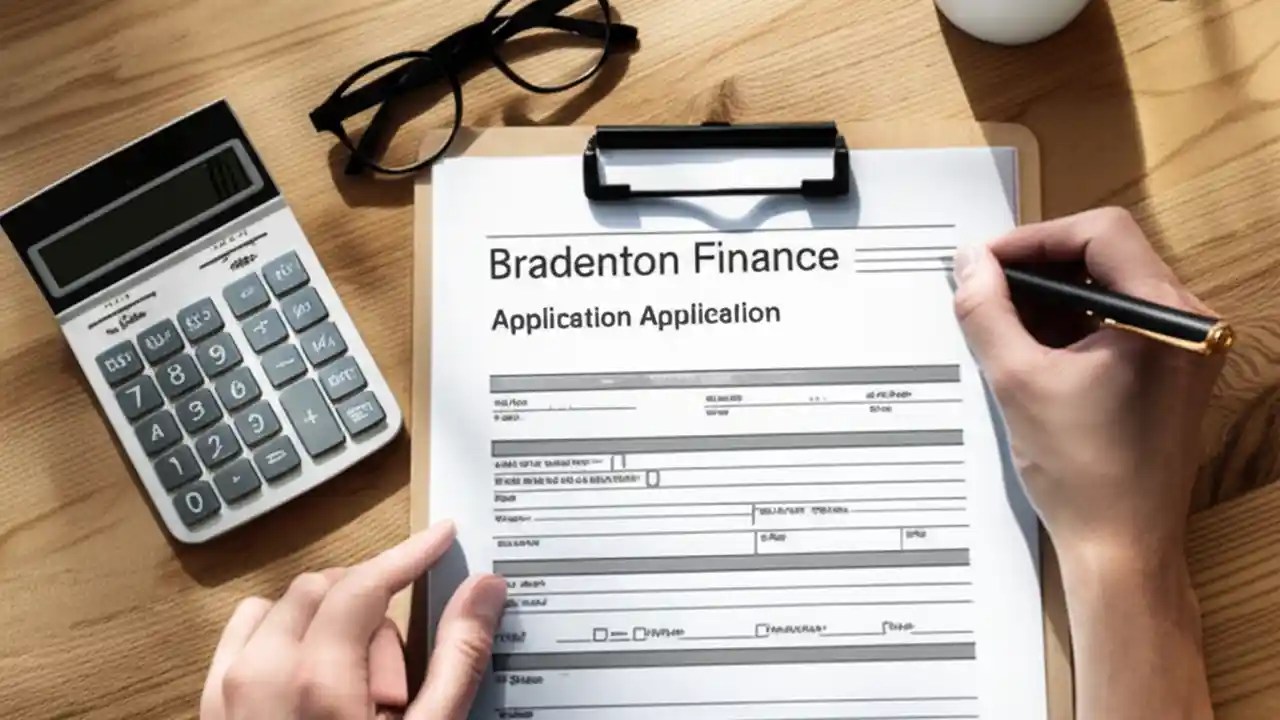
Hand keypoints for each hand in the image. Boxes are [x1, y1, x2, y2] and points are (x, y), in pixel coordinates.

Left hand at [200, 522, 506, 719]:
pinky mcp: (209, 707)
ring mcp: (226, 690)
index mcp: (317, 680)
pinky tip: (311, 682)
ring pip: (284, 608)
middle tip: (396, 685)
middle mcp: (260, 673)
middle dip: (373, 614)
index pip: (365, 582)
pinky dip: (283, 638)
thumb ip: (457, 659)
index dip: (410, 553)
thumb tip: (485, 589)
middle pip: (328, 589)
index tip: (441, 537)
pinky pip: (244, 637)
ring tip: (355, 693)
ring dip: (328, 624)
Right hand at [951, 208, 1223, 562]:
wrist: (1121, 548)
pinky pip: (1116, 324)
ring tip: (1000, 319)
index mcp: (1167, 316)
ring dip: (1051, 297)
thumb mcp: (1018, 381)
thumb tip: (970, 266)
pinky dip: (1070, 324)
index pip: (1100, 234)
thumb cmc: (1086, 476)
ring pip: (1108, 289)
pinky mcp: (1168, 373)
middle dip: (1039, 266)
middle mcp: (1187, 324)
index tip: (986, 261)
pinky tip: (1028, 346)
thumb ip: (988, 312)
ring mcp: (1181, 349)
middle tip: (986, 285)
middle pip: (1107, 256)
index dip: (1034, 239)